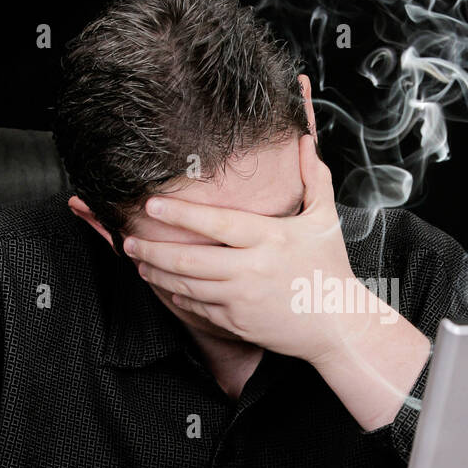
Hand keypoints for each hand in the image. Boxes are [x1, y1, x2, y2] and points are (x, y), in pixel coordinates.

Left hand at [123, 135, 360, 363]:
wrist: (339, 326)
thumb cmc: (331, 269)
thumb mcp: (326, 219)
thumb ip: (313, 178)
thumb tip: (305, 140)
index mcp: (270, 239)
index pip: (215, 223)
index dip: (179, 214)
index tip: (150, 205)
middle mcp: (251, 269)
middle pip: (189, 259)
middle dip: (152, 250)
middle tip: (128, 240)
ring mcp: (242, 300)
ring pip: (187, 286)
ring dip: (157, 274)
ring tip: (138, 262)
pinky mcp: (239, 324)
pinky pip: (200, 309)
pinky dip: (179, 297)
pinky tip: (167, 287)